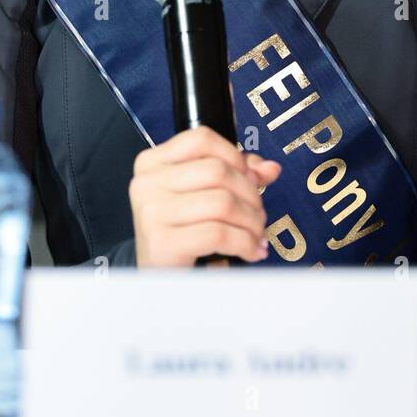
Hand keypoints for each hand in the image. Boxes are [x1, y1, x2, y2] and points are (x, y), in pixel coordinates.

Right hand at [129, 126, 281, 267]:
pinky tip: (251, 251)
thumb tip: (270, 168)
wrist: (159, 277)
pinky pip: (218, 234)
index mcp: (152, 162)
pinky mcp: (162, 243)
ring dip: (251, 221)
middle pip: (217, 171)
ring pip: (222, 202)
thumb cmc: (181, 232)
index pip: (201, 139)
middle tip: (259, 214)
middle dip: (250, 194)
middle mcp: (146, 183)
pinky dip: (245, 243)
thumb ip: (235, 174)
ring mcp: (151, 212)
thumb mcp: (202, 195)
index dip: (235, 156)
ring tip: (256, 234)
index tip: (250, 178)